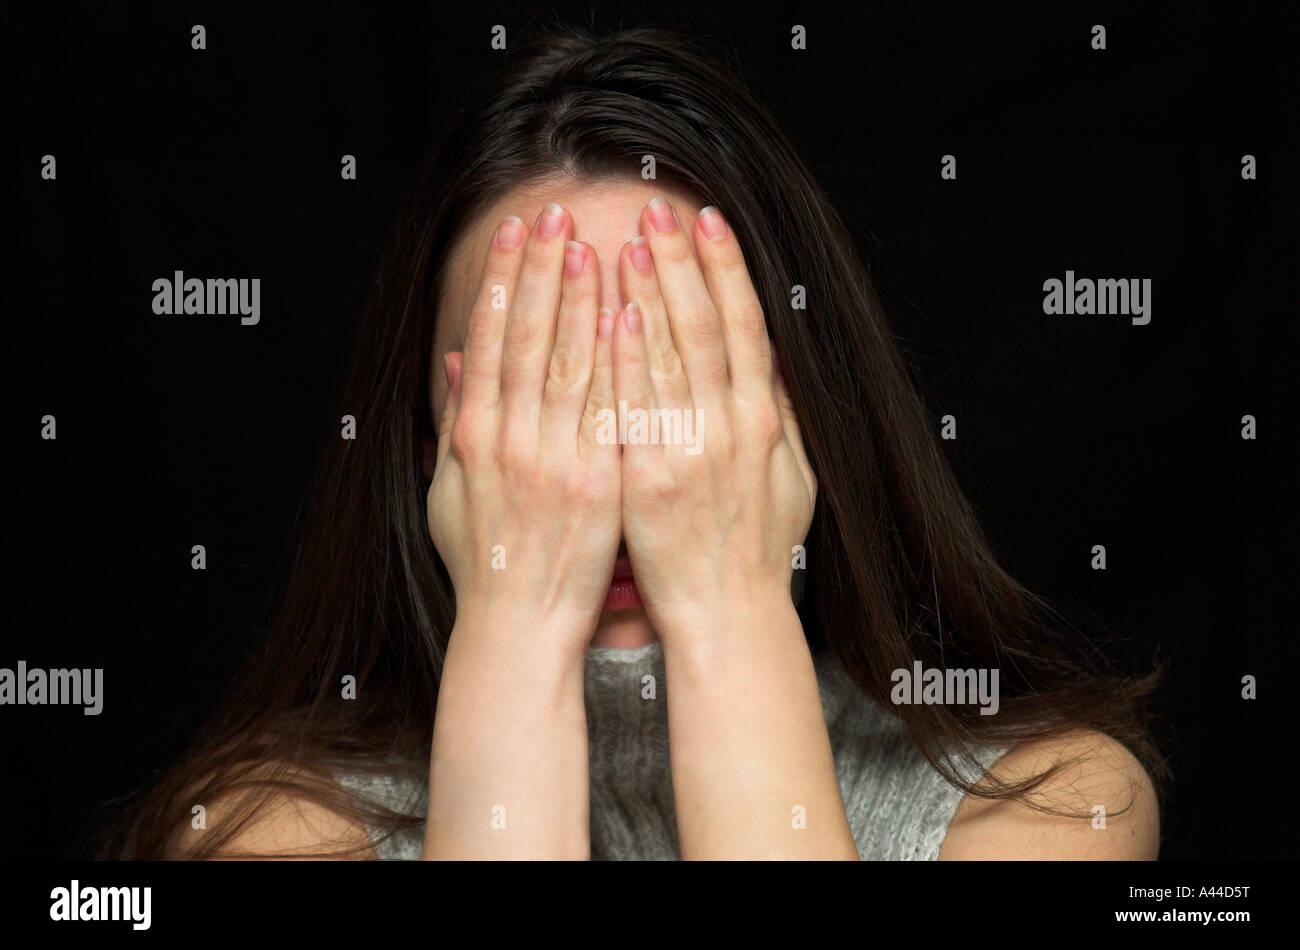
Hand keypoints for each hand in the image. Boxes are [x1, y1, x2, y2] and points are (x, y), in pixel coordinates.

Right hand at [427, 204, 620, 656]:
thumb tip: (458, 365)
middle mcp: (511, 440)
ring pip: (569, 364)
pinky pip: (611, 409)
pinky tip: (627, 315)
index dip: (501, 281)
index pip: (491, 340)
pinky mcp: (600, 483)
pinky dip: (617, 361)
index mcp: (475, 435)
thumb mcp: (451, 489)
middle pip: (528, 338)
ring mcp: (557, 460)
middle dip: (542, 271)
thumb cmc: (484, 558)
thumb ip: (458, 423)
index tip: (515, 233)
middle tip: (555, 214)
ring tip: (593, 242)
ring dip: (580, 300)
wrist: (520, 624)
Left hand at [612, 198, 816, 643]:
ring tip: (626, 241)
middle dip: (681, 263)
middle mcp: (732, 429)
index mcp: (765, 422)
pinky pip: (634, 407)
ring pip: (669, 357)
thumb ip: (781, 415)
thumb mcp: (793, 478)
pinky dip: (625, 358)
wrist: (728, 614)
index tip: (709, 222)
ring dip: (648, 294)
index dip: (728, 270)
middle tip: (659, 209)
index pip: (747, 327)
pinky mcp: (651, 480)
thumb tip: (772, 362)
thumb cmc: (757, 548)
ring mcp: (690, 453)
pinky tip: (609, 314)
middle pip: (706, 328)